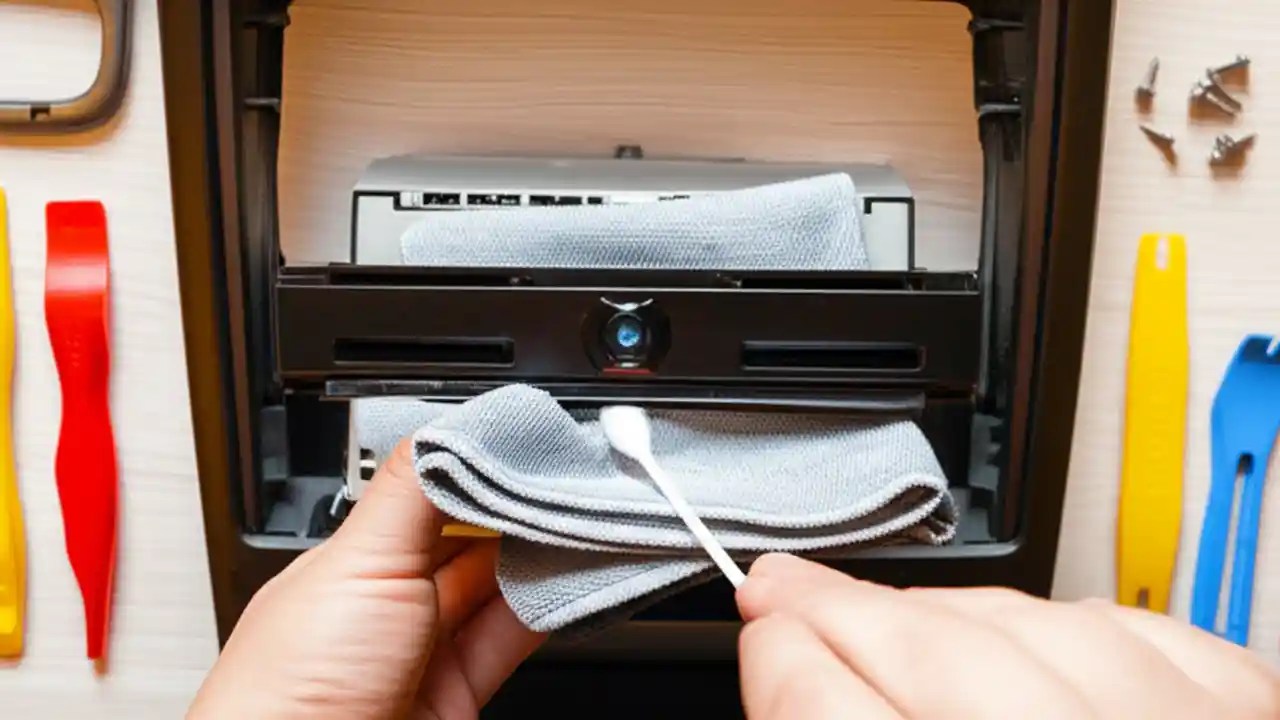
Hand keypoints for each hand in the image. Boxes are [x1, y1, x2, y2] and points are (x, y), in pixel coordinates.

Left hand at [187, 438, 544, 719]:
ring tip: (586, 522)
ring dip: (543, 558)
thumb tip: (448, 427)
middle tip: (572, 481)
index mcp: (348, 564)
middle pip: (467, 544)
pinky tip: (574, 579)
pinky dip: (550, 608)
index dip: (477, 471)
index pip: (424, 500)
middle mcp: (385, 608)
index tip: (528, 445)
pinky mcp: (457, 699)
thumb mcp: (357, 565)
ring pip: (497, 590)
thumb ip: (408, 495)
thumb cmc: (289, 692)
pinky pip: (513, 638)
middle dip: (519, 512)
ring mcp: (422, 657)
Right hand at [736, 553, 1279, 718]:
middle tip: (775, 587)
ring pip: (1016, 619)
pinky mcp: (1239, 707)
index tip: (759, 629)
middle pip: (921, 646)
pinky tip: (1021, 638)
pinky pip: (1120, 624)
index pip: (828, 708)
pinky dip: (1060, 625)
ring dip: (935, 613)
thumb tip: (785, 664)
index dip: (777, 657)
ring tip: (883, 618)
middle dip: (830, 609)